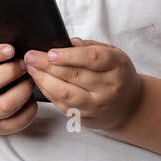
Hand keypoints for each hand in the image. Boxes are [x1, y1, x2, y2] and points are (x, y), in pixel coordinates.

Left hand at [22, 37, 142, 130]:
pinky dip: (48, 92)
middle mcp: (109, 87)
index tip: (51, 52)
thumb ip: (91, 47)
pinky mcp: (87, 118)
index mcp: (117, 66)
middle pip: (75, 75)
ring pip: (66, 93)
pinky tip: (40, 82)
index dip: (69, 56)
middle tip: (30, 56)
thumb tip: (68, 42)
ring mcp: (98, 105)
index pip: (92, 59)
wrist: (130, 105)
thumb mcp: (112, 54)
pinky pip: (62, 105)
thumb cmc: (117, 74)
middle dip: (48, 65)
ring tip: (31, 68)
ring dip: (44, 80)